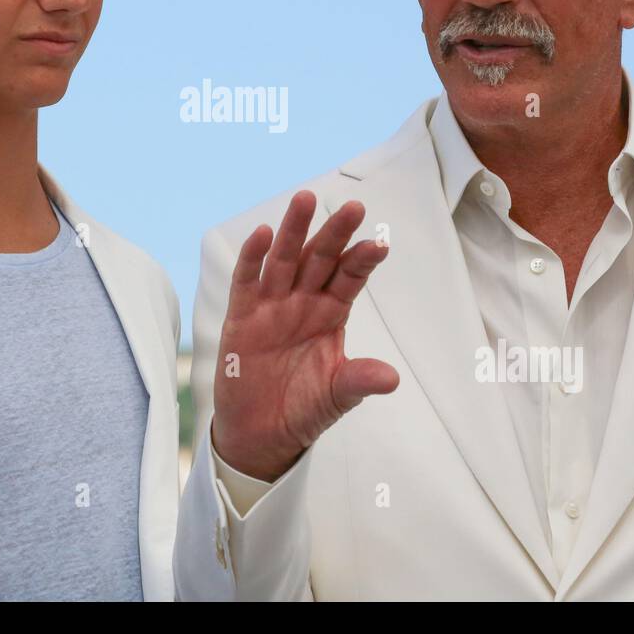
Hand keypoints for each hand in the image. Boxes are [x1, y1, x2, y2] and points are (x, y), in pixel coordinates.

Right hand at [211, 190, 398, 481]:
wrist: (261, 434)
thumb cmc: (303, 408)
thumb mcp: (336, 397)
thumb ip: (359, 381)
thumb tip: (392, 378)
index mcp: (331, 314)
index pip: (349, 279)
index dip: (361, 260)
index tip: (378, 244)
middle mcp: (303, 302)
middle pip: (320, 259)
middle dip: (335, 233)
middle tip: (353, 208)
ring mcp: (272, 305)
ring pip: (284, 259)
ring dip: (294, 230)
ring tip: (304, 199)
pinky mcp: (241, 316)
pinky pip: (247, 280)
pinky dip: (252, 257)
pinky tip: (262, 233)